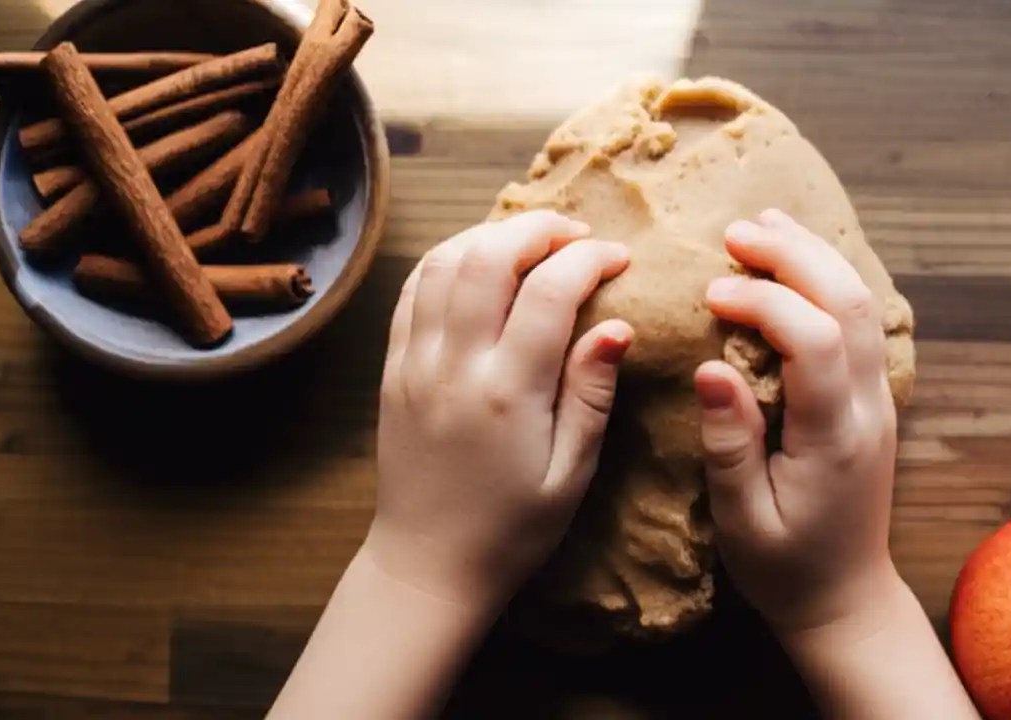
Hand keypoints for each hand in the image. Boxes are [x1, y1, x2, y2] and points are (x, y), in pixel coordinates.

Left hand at [369, 210, 632, 616]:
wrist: (428, 565)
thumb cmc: (512, 528)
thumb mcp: (570, 473)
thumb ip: (590, 395)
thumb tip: (618, 325)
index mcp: (507, 392)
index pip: (549, 291)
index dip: (589, 259)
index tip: (619, 259)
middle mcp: (454, 365)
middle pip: (488, 256)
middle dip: (538, 228)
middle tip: (577, 235)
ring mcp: (414, 362)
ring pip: (441, 262)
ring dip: (489, 235)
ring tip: (530, 241)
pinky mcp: (392, 368)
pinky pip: (410, 291)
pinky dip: (445, 260)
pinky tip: (478, 263)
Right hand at [696, 209, 898, 631]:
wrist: (845, 599)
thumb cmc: (783, 568)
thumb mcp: (741, 520)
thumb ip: (729, 444)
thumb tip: (711, 368)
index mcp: (835, 438)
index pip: (815, 341)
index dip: (764, 302)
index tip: (710, 293)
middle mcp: (870, 410)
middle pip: (851, 304)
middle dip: (795, 255)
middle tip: (737, 231)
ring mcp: (881, 401)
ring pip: (866, 305)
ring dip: (817, 258)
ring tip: (766, 226)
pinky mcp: (875, 400)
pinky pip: (864, 323)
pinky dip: (829, 281)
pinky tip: (797, 263)